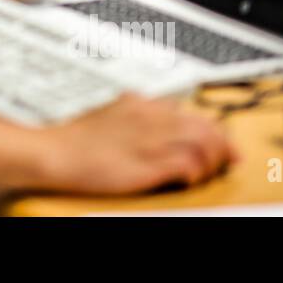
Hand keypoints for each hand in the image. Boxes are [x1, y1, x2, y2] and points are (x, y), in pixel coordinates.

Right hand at [38, 94, 234, 194]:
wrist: (53, 152)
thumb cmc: (76, 139)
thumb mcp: (110, 113)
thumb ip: (137, 112)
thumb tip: (160, 113)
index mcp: (142, 104)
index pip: (192, 112)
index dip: (214, 129)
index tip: (224, 144)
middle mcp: (151, 117)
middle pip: (204, 126)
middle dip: (223, 145)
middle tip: (229, 161)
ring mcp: (149, 139)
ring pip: (203, 143)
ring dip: (214, 159)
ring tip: (211, 172)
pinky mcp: (146, 163)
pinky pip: (187, 164)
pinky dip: (196, 172)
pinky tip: (192, 179)